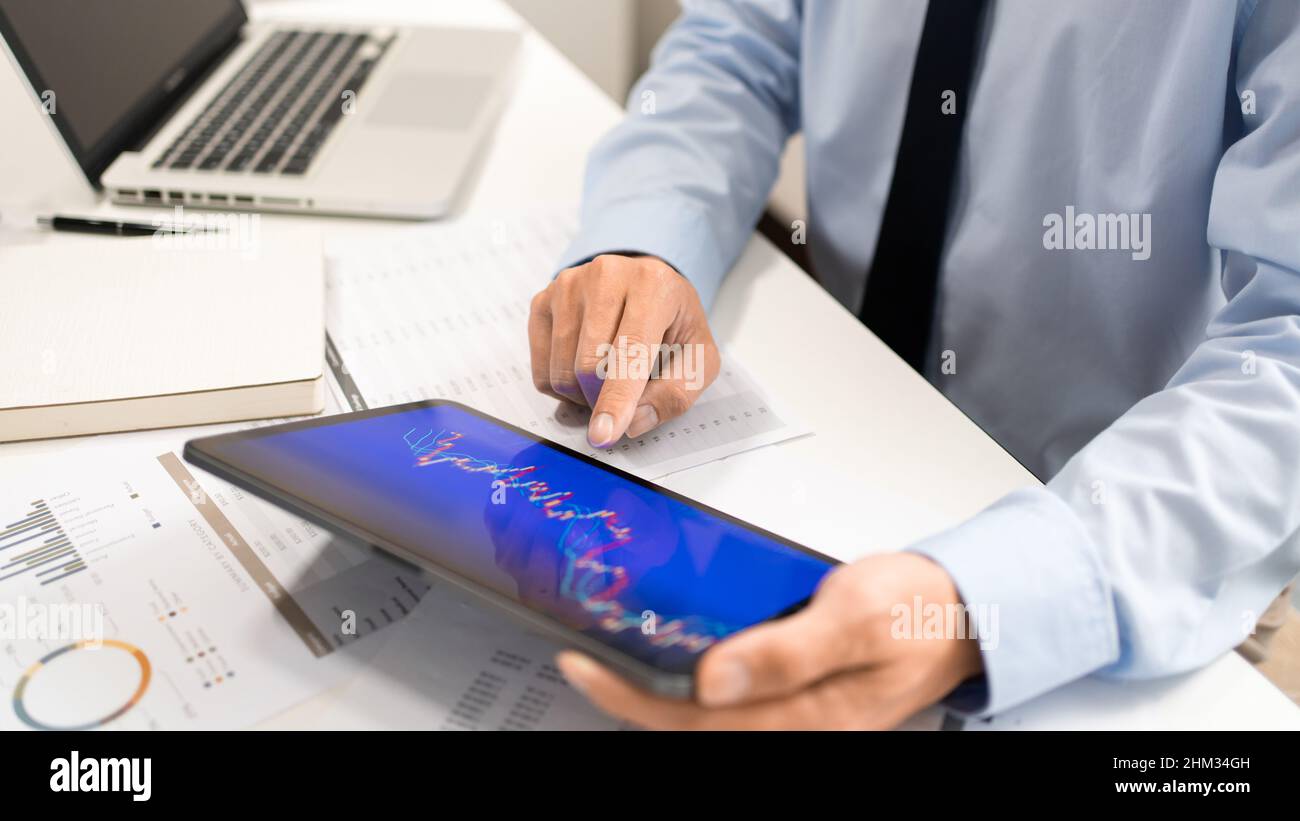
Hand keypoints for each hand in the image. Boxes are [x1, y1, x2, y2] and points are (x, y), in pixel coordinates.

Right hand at [528, 254, 719, 446]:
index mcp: (652, 284)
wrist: (645, 286)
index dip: (616, 400)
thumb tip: (633, 422)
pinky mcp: (543, 300)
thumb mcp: (699, 357)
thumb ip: (677, 393)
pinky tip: (584, 368)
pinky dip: (563, 385)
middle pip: (588, 366)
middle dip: (605, 399)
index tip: (603, 434)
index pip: (629, 352)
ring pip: (562, 370)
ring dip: (584, 395)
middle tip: (627, 394)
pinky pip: (541, 368)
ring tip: (609, 375)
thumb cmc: (673, 321)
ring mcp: (569, 285)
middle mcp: (605, 275)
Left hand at [556, 553, 983, 729]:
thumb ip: (784, 651)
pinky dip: (693, 683)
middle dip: (631, 699)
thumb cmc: (920, 608)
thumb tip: (711, 680)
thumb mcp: (854, 614)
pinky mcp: (799, 700)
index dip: (630, 698)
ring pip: (709, 719)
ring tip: (612, 656)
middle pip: (693, 728)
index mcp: (808, 717)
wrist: (967, 612)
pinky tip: (672, 657)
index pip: (695, 721)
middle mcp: (797, 728)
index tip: (583, 664)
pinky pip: (734, 703)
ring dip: (657, 694)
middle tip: (583, 658)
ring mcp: (798, 717)